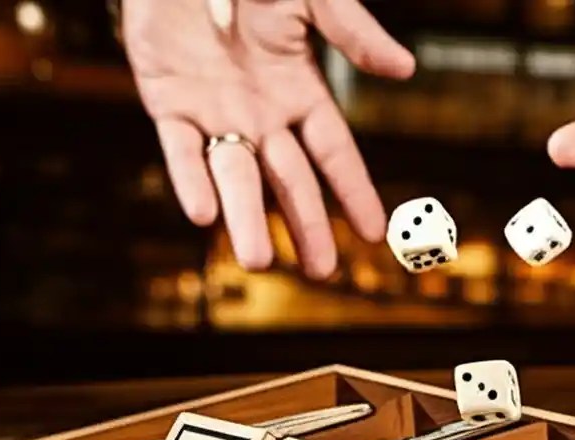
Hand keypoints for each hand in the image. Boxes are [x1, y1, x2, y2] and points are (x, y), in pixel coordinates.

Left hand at [122, 0, 413, 276]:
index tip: (372, 234)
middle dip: (306, 226)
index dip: (353, 192)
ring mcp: (215, 112)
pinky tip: (204, 214)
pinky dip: (191, 182)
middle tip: (321, 272)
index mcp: (300, 90)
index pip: (334, 153)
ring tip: (259, 261)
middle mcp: (260, 112)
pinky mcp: (168, 103)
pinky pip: (182, 151)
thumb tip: (405, 68)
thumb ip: (353, 32)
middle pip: (289, 181)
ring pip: (237, 178)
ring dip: (247, 220)